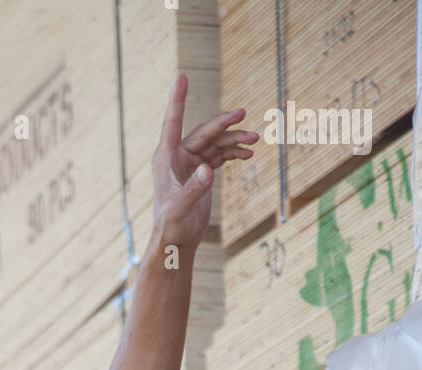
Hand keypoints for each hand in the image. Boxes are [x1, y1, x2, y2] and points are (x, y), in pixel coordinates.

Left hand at [150, 72, 258, 248]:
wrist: (176, 242)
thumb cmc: (171, 226)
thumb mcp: (180, 209)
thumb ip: (194, 189)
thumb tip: (209, 170)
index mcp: (166, 157)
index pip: (173, 122)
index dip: (177, 99)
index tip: (182, 75)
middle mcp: (177, 156)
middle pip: (204, 132)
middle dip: (225, 124)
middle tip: (244, 115)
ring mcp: (190, 164)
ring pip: (215, 143)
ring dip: (234, 140)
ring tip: (254, 139)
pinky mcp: (201, 174)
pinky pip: (219, 156)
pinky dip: (233, 153)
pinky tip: (248, 153)